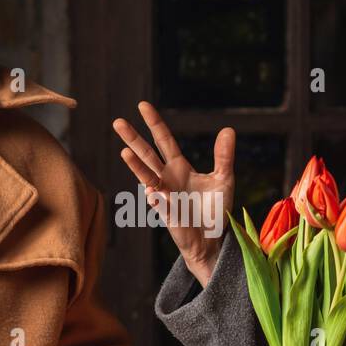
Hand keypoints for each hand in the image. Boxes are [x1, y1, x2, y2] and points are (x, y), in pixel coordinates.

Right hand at [112, 101, 234, 287]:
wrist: (212, 239)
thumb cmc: (215, 211)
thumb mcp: (224, 179)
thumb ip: (224, 156)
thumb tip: (228, 129)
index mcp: (180, 168)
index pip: (164, 141)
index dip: (154, 123)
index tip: (143, 106)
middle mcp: (167, 178)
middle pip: (147, 154)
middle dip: (133, 138)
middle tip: (117, 121)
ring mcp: (164, 195)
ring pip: (146, 176)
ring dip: (135, 164)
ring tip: (124, 151)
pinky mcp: (168, 213)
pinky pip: (160, 202)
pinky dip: (157, 196)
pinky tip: (155, 191)